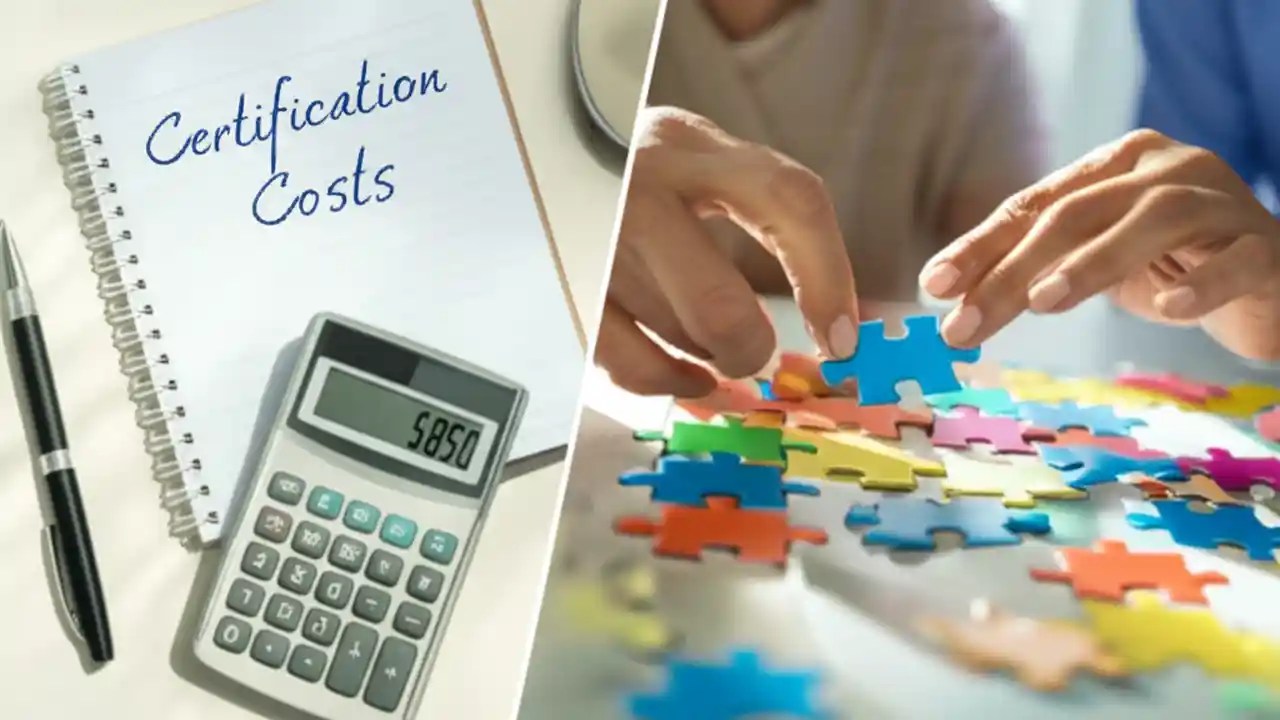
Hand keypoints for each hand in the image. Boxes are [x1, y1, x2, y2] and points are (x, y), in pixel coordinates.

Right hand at [597, 107, 857, 396]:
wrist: (553, 154)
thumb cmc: (647, 172)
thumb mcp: (707, 162)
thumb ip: (768, 215)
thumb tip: (836, 321)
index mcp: (693, 145)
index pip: (787, 201)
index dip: (826, 277)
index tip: (840, 336)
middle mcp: (641, 187)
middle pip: (718, 304)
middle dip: (750, 347)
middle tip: (758, 354)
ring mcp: (598, 242)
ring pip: (678, 335)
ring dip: (709, 356)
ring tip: (714, 345)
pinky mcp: (573, 287)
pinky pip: (626, 361)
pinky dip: (668, 381)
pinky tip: (689, 379)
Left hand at [921, 129, 1279, 360]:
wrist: (1269, 282)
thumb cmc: (1173, 267)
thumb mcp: (1097, 263)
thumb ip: (1039, 267)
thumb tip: (953, 297)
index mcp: (1116, 164)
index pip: (1035, 204)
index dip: (981, 245)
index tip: (933, 286)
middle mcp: (1166, 168)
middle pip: (1076, 214)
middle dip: (1012, 270)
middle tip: (965, 323)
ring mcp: (1220, 202)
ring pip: (1151, 221)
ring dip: (1091, 263)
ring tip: (1042, 301)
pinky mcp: (1266, 246)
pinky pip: (1235, 261)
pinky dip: (1200, 283)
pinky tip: (1168, 307)